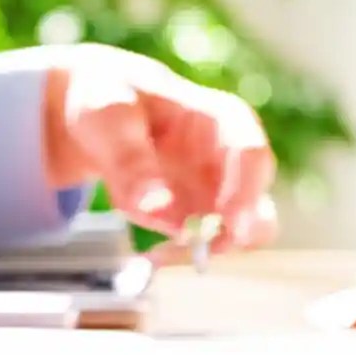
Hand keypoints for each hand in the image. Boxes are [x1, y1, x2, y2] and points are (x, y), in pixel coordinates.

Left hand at [44, 44, 278, 260]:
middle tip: (197, 252)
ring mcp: (217, 191)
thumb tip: (155, 203)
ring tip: (158, 253)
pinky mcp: (196, 216)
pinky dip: (177, 253)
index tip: (231, 226)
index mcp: (220, 119)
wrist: (99, 115)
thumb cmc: (109, 100)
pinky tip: (148, 251)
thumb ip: (128, 158)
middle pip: (257, 206)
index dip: (247, 192)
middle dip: (232, 234)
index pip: (251, 154)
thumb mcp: (107, 117)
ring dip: (200, 250)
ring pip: (234, 235)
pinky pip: (200, 245)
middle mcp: (230, 160)